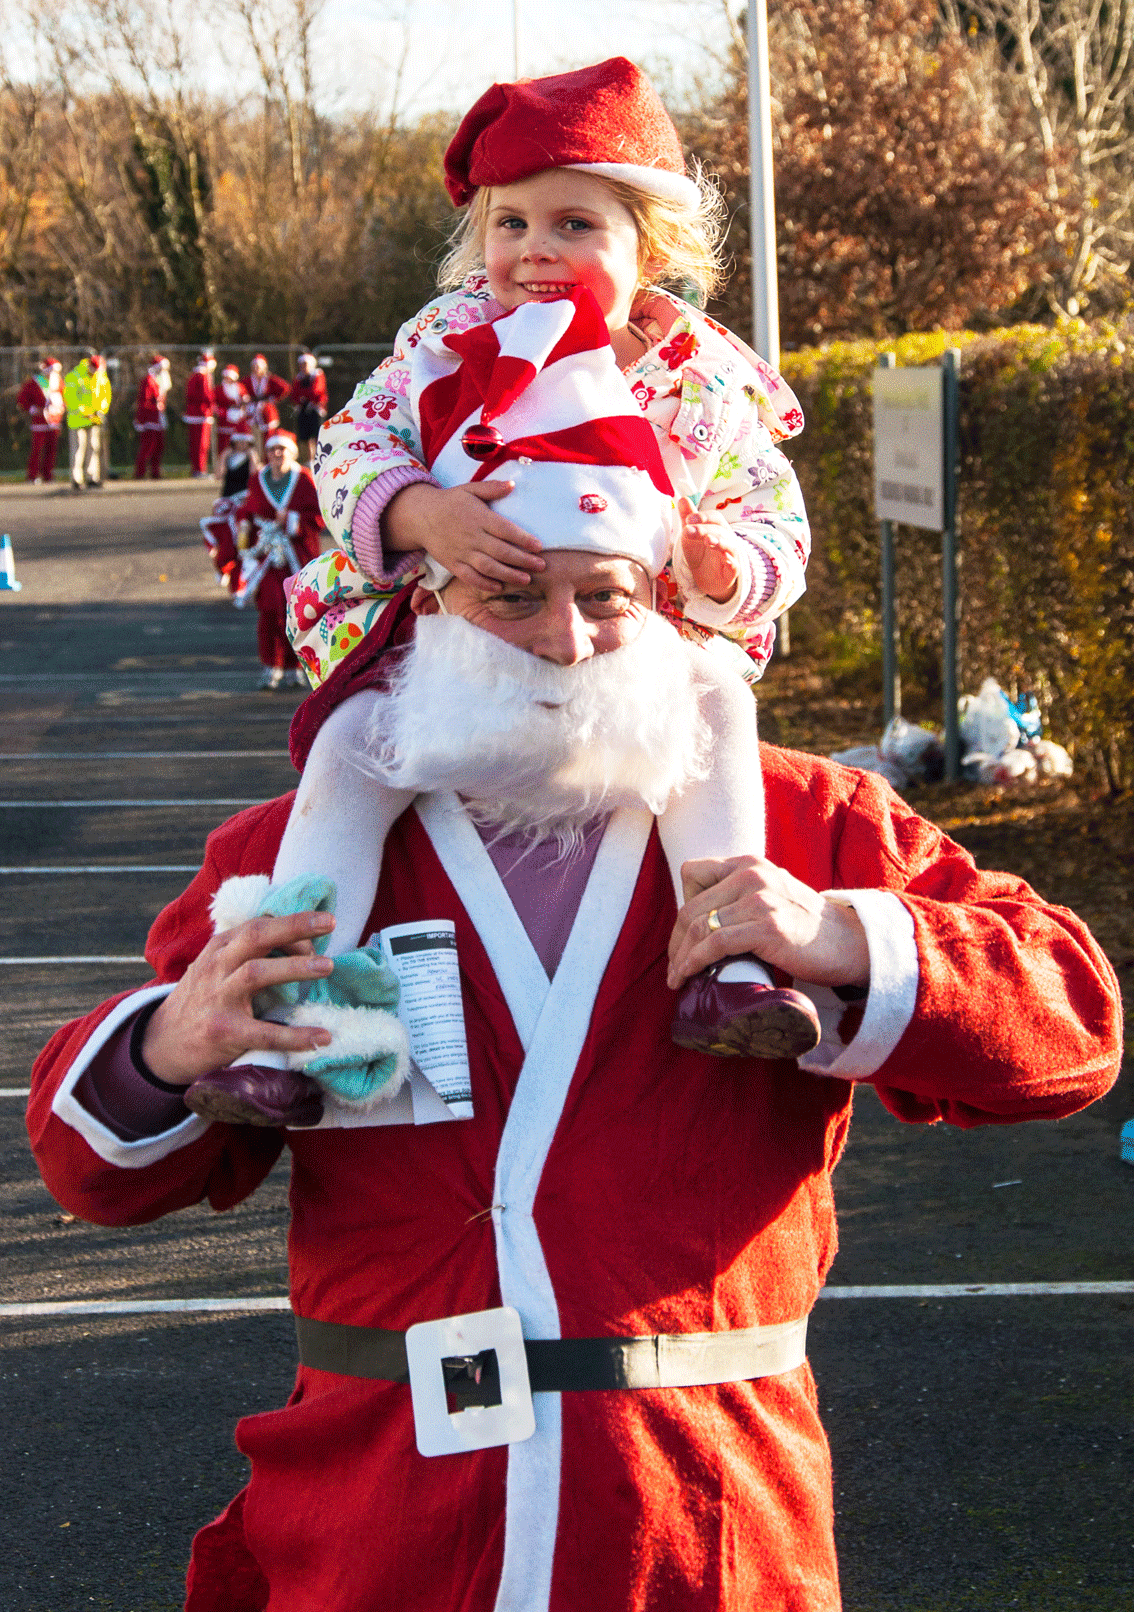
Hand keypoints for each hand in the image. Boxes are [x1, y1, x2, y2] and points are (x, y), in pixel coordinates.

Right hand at [140, 911, 337, 1084]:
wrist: (162, 1043)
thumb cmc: (203, 1000)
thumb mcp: (217, 967)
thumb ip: (247, 952)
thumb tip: (303, 942)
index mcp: (220, 948)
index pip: (258, 925)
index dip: (292, 922)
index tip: (323, 923)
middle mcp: (217, 966)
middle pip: (257, 936)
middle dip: (295, 926)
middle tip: (330, 923)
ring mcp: (218, 998)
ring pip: (257, 973)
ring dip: (295, 967)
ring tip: (328, 967)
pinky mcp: (223, 1032)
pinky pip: (264, 1032)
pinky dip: (295, 1035)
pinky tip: (321, 1037)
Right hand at [384, 481, 544, 590]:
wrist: (421, 516)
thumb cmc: (450, 502)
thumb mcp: (470, 489)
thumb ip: (491, 488)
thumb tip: (513, 484)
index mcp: (479, 517)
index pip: (505, 530)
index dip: (523, 539)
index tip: (539, 546)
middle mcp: (472, 536)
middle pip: (501, 552)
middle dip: (523, 560)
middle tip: (541, 566)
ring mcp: (462, 552)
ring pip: (489, 567)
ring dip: (509, 575)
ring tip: (526, 579)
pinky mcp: (453, 564)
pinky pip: (470, 577)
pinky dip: (485, 584)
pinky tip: (500, 586)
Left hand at [666, 855, 870, 990]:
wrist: (849, 942)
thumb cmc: (805, 926)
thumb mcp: (770, 894)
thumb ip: (740, 895)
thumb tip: (700, 921)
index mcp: (748, 864)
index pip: (692, 874)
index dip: (682, 907)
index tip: (684, 936)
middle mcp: (751, 874)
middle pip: (690, 907)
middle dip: (676, 941)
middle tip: (674, 967)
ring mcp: (760, 899)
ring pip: (699, 927)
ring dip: (682, 957)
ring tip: (677, 978)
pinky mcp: (768, 926)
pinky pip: (716, 943)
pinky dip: (696, 962)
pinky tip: (689, 976)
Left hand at [677, 498, 740, 603]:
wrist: (708, 579)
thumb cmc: (701, 554)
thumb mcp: (691, 536)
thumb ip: (688, 518)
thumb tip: (682, 498)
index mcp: (718, 528)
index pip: (715, 517)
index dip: (703, 516)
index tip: (688, 518)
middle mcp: (727, 539)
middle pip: (719, 530)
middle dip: (704, 529)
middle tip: (688, 531)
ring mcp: (731, 555)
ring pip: (729, 545)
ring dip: (719, 542)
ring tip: (708, 541)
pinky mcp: (733, 571)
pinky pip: (735, 565)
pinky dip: (731, 562)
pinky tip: (726, 560)